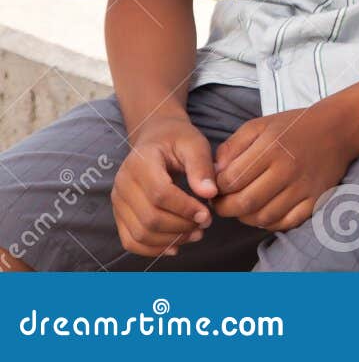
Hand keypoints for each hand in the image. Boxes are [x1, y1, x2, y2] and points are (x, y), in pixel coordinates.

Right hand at [111, 115, 217, 257]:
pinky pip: (130, 241)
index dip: (185, 208)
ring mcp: (117, 201)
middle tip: (205, 224)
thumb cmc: (178, 140)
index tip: (207, 215)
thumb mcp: (194, 144)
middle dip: (181, 227)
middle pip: (149, 218)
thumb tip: (210, 193)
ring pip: (140, 234)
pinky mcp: (119, 214)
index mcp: (140, 163)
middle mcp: (123, 184)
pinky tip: (176, 245)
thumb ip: (201, 167)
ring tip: (195, 234)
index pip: (160, 193)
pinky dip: (153, 249)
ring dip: (170, 240)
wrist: (156, 138)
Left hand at [211, 106, 358, 232]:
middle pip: (245, 204)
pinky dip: (270, 223)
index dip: (216, 188)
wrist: (338, 129)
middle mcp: (288, 169)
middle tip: (223, 203)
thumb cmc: (293, 127)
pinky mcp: (316, 199)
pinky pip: (286, 223)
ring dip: (246, 217)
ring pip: (263, 217)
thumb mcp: (258, 126)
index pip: (230, 181)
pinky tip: (265, 211)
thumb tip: (213, 176)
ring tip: (244, 206)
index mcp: (270, 148)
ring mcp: (304, 187)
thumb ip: (231, 148)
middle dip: (225, 208)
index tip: (216, 187)